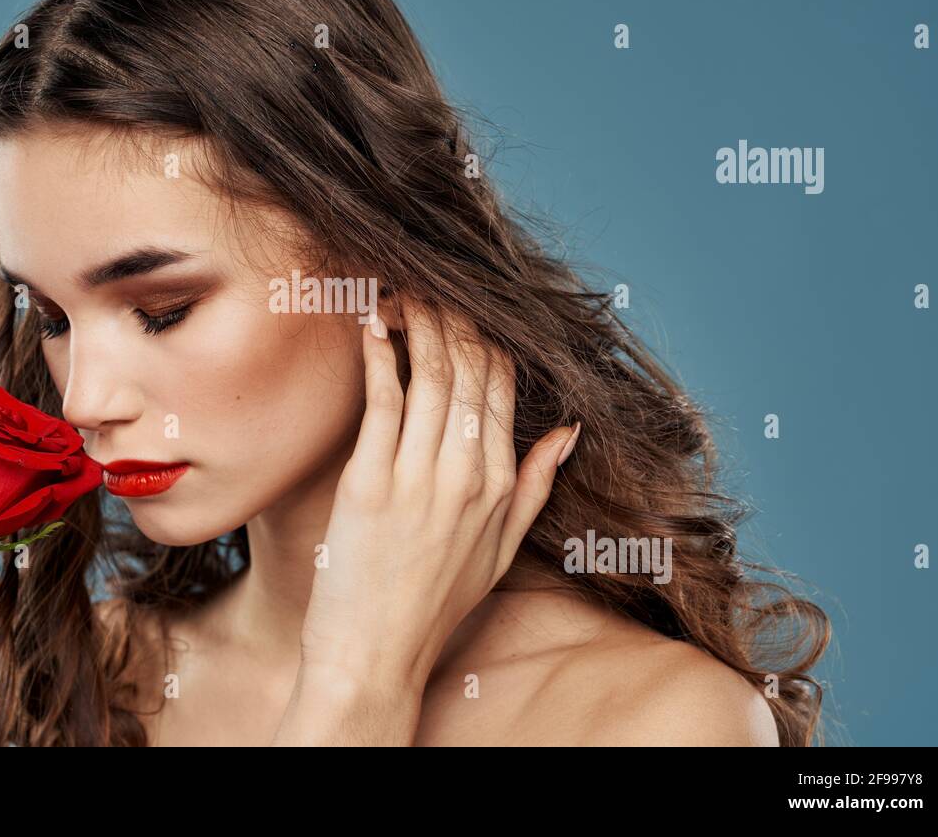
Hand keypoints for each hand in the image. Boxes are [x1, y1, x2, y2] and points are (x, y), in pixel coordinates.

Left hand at [296, 299, 580, 692]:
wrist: (374, 655)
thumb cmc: (433, 601)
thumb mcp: (501, 548)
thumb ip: (537, 485)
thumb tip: (567, 430)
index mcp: (500, 484)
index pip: (502, 383)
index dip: (482, 335)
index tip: (461, 306)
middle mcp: (467, 474)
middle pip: (468, 368)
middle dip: (450, 315)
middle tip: (427, 282)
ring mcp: (419, 477)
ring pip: (430, 374)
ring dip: (416, 322)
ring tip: (399, 289)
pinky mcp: (369, 483)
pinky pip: (382, 401)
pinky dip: (379, 355)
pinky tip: (372, 324)